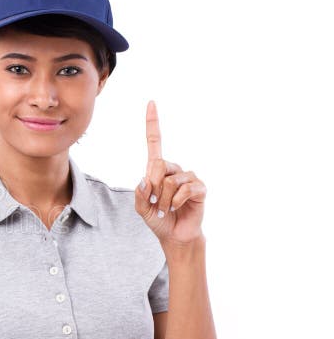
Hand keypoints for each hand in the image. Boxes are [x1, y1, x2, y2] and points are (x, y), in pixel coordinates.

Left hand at [134, 100, 205, 245]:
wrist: (174, 236)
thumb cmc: (158, 219)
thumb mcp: (141, 208)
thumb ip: (139, 194)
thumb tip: (145, 179)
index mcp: (158, 169)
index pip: (155, 142)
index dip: (153, 123)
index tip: (151, 103)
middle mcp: (174, 169)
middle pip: (158, 165)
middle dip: (152, 187)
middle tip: (154, 202)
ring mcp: (188, 177)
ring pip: (170, 181)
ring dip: (163, 199)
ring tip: (165, 209)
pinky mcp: (199, 188)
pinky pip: (183, 189)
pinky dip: (175, 201)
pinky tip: (176, 208)